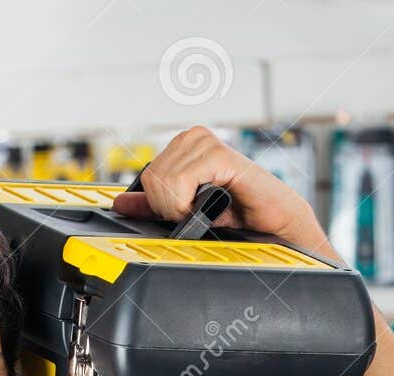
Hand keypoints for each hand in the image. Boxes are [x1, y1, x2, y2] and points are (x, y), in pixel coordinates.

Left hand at [111, 125, 329, 253]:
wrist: (272, 220)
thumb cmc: (237, 213)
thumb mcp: (186, 210)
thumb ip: (153, 204)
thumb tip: (122, 203)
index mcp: (182, 147)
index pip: (145, 179)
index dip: (161, 206)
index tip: (187, 212)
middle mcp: (191, 138)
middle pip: (151, 182)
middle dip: (171, 209)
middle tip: (199, 211)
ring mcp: (204, 142)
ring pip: (163, 184)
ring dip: (182, 209)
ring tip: (208, 208)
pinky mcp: (218, 153)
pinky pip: (180, 183)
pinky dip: (190, 204)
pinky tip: (212, 204)